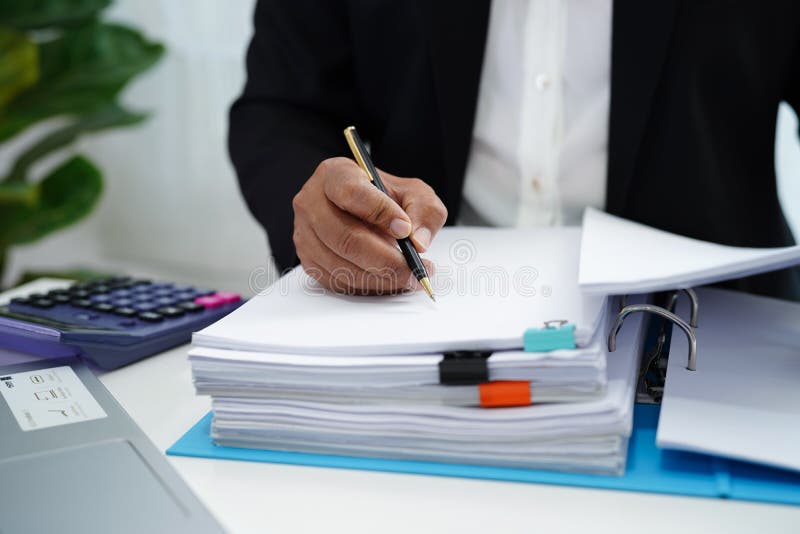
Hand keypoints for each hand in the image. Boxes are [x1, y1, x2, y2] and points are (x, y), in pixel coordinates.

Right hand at [292, 157, 446, 294]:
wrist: (364, 211)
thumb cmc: (386, 199)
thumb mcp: (413, 193)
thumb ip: (424, 210)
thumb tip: (418, 241)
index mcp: (335, 174)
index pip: (351, 193)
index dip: (380, 213)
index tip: (405, 229)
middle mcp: (312, 202)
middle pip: (346, 238)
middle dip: (386, 260)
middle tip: (414, 269)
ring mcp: (305, 233)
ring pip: (342, 265)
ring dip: (380, 278)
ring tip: (408, 277)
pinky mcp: (308, 260)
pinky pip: (338, 281)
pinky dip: (368, 286)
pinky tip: (388, 281)